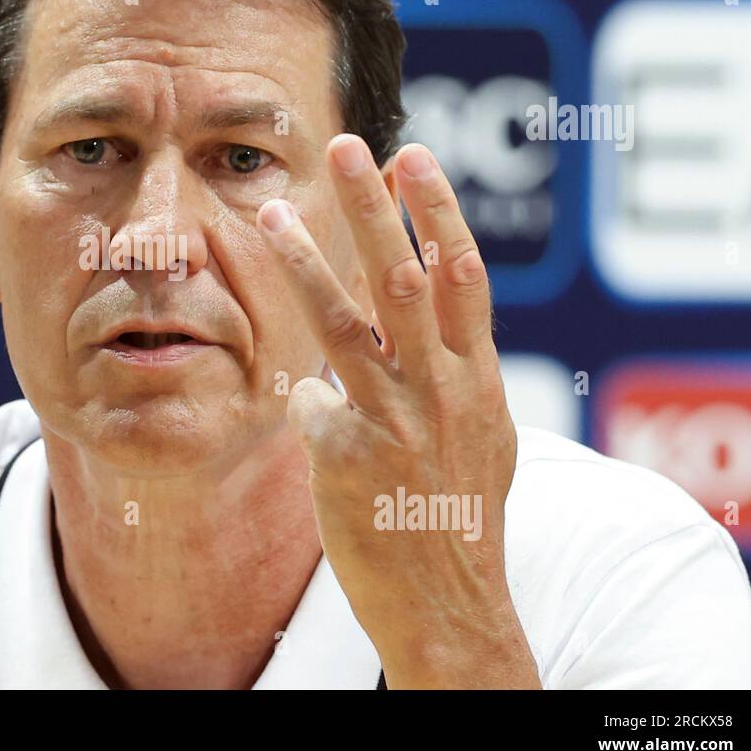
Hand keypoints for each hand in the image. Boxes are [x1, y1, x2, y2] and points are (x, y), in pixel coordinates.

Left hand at [257, 134, 538, 688]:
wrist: (448, 604)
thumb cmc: (461, 518)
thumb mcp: (485, 439)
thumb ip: (460, 378)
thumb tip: (433, 335)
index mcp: (479, 379)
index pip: (461, 277)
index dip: (437, 213)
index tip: (412, 156)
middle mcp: (442, 390)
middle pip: (403, 278)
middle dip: (372, 207)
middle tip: (344, 146)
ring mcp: (394, 423)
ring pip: (342, 324)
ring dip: (303, 260)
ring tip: (266, 211)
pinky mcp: (347, 459)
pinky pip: (309, 406)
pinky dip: (302, 399)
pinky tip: (304, 410)